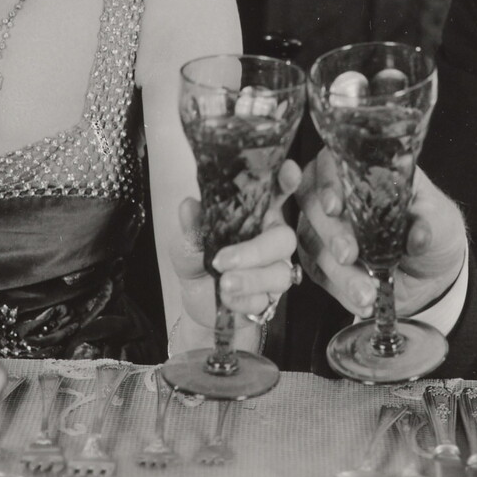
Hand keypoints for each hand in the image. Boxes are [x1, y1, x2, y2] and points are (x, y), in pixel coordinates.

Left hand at [170, 159, 300, 329]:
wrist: (198, 305)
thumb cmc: (198, 263)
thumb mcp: (187, 245)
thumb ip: (191, 229)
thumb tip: (189, 206)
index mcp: (253, 216)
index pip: (275, 194)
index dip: (287, 182)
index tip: (290, 170)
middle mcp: (269, 238)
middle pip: (284, 239)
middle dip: (255, 251)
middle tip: (222, 261)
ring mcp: (274, 269)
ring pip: (279, 273)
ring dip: (249, 280)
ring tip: (223, 285)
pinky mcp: (271, 297)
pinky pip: (266, 299)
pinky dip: (243, 300)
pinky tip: (225, 299)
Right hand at [296, 149, 465, 316]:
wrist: (432, 270)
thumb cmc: (431, 227)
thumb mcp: (438, 218)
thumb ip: (428, 222)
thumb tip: (417, 235)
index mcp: (360, 170)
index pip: (329, 164)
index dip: (327, 184)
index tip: (335, 207)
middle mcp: (334, 193)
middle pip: (312, 203)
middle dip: (331, 233)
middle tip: (349, 255)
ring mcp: (322, 228)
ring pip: (312, 242)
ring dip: (339, 271)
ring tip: (367, 292)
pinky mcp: (321, 261)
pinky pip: (320, 274)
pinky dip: (341, 290)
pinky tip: (362, 300)